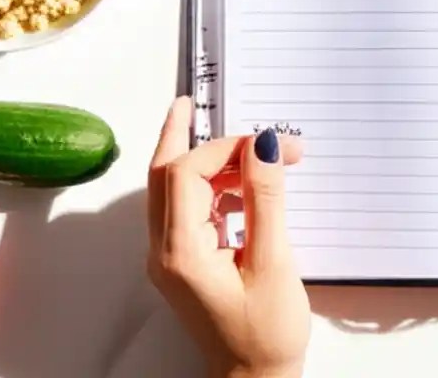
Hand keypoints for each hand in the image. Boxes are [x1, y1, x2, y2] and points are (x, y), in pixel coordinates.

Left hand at [147, 97, 309, 377]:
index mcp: (182, 253)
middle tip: (193, 103)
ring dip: (205, 164)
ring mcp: (171, 258)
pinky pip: (187, 210)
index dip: (225, 147)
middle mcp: (165, 252)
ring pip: (173, 191)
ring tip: (249, 151)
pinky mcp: (185, 263)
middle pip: (163, 175)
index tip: (269, 143)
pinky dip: (210, 188)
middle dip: (182, 136)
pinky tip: (242, 186)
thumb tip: (264, 145)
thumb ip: (265, 198)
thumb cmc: (267, 333)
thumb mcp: (274, 261)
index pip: (186, 173)